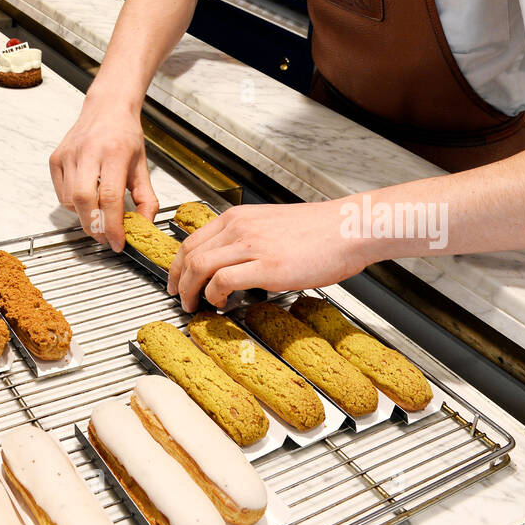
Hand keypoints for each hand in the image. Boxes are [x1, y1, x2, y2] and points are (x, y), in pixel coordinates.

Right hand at [49, 97, 157, 250]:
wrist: (107, 108)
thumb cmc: (125, 135)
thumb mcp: (142, 166)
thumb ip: (146, 199)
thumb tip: (143, 226)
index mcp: (114, 152)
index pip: (110, 197)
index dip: (113, 226)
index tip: (118, 242)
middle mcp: (89, 151)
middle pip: (84, 201)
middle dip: (95, 227)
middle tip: (106, 237)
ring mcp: (69, 154)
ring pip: (70, 201)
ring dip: (85, 217)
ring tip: (99, 215)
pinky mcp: (56, 158)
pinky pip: (61, 194)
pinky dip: (73, 204)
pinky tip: (87, 197)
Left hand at [167, 200, 369, 310]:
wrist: (348, 227)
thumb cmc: (320, 230)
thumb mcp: (273, 225)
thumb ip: (250, 239)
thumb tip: (235, 262)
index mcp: (239, 217)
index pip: (193, 239)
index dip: (177, 263)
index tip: (175, 279)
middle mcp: (240, 227)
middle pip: (189, 253)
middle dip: (176, 279)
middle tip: (178, 297)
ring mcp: (251, 245)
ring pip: (199, 266)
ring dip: (190, 290)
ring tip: (194, 306)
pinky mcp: (267, 265)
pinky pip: (223, 280)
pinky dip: (214, 294)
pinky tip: (222, 304)